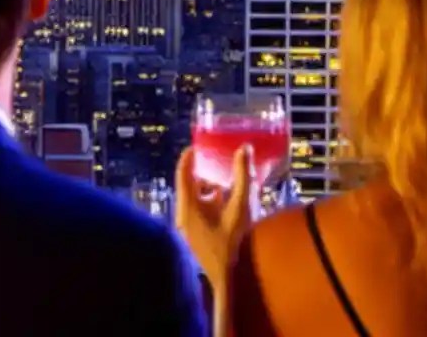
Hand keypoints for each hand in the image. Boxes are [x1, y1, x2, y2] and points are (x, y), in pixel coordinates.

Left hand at [174, 145, 257, 289]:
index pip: (183, 172)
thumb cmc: (233, 244)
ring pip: (195, 200)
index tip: (199, 145)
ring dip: (209, 188)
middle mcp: (184, 216)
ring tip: (226, 180)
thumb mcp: (240, 207)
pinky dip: (211, 203)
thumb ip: (242, 177)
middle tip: (217, 159)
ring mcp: (188, 228)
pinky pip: (199, 212)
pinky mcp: (195, 236)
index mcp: (188, 206)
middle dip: (204, 172)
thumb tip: (243, 149)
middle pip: (189, 186)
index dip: (190, 156)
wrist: (228, 280)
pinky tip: (227, 203)